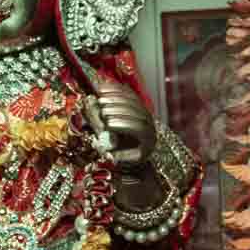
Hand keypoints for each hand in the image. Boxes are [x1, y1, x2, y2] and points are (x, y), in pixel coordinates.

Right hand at [85, 88, 165, 212]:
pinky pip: (127, 92)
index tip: (107, 124)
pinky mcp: (137, 101)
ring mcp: (144, 109)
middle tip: (101, 110)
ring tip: (100, 100)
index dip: (122, 125)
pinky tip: (102, 89)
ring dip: (115, 98)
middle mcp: (149, 121)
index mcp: (148, 137)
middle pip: (135, 111)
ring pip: (131, 100)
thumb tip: (108, 154)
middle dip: (117, 110)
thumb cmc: (131, 154)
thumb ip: (119, 157)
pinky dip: (115, 89)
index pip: (138, 128)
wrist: (140, 144)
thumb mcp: (128, 160)